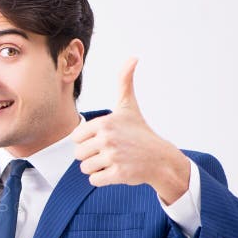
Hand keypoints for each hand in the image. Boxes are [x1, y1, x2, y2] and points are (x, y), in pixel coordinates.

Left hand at [71, 58, 190, 204]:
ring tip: (114, 161)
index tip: (104, 139)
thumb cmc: (140, 133)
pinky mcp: (118, 174)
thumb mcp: (129, 107)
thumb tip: (133, 57)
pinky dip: (103, 179)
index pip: (75, 138)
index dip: (87, 141)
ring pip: (85, 168)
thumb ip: (125, 82)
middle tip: (111, 152)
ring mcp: (113, 157)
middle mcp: (107, 138)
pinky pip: (94, 180)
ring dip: (97, 168)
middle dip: (91, 156)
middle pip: (78, 154)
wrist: (161, 159)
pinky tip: (117, 172)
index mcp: (104, 123)